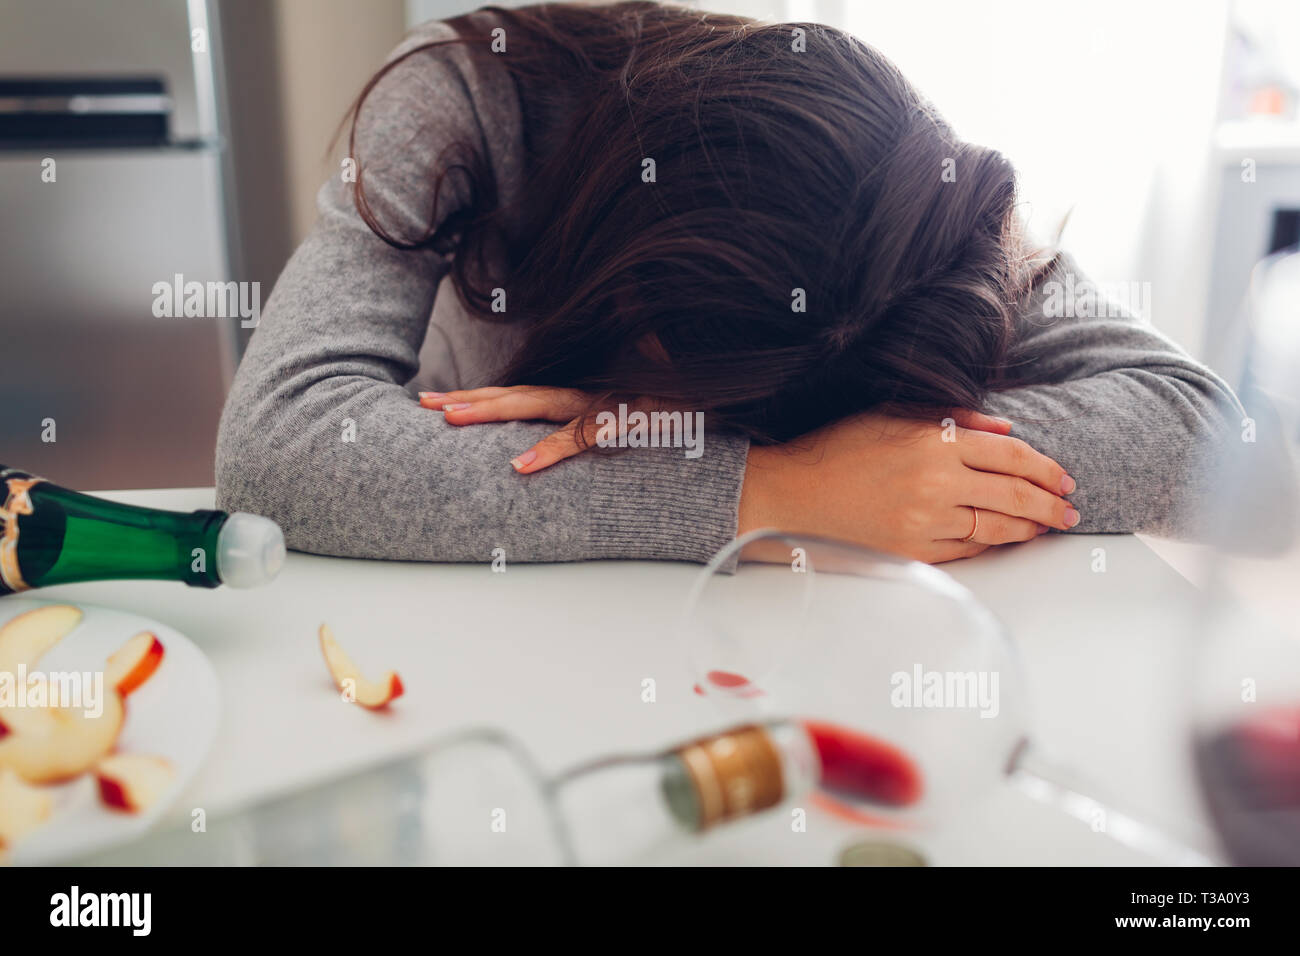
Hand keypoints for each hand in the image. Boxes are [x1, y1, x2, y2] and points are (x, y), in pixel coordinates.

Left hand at [420, 386, 1022, 478]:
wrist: (758, 438)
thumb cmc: (714, 431)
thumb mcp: (662, 418)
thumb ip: (631, 418)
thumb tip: (605, 419)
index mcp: (604, 396)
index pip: (536, 397)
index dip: (491, 400)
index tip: (446, 404)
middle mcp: (605, 397)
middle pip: (528, 396)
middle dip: (475, 401)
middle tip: (426, 405)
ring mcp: (619, 409)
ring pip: (546, 409)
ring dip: (497, 413)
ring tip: (449, 420)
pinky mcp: (639, 425)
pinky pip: (590, 436)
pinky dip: (555, 449)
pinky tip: (522, 466)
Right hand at [738, 412, 1077, 563]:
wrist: (790, 495)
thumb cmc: (837, 450)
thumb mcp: (892, 415)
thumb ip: (954, 418)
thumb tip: (1005, 428)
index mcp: (932, 443)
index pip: (1010, 455)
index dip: (1045, 468)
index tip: (1063, 478)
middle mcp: (935, 484)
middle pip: (1014, 496)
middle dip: (1050, 505)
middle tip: (1070, 511)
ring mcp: (924, 523)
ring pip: (996, 530)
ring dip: (1029, 531)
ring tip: (1047, 529)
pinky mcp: (912, 553)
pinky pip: (966, 552)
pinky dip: (991, 546)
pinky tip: (1004, 541)